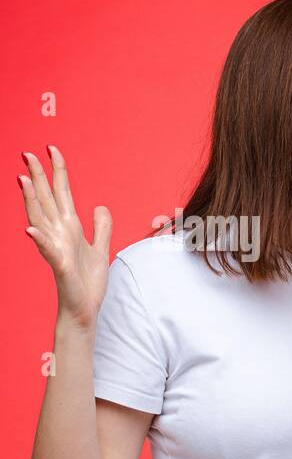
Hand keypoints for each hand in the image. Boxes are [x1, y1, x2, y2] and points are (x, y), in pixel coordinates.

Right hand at [20, 145, 111, 328]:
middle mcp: (59, 234)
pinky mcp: (61, 267)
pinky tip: (31, 230)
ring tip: (21, 180)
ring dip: (30, 201)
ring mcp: (57, 249)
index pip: (61, 193)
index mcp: (70, 228)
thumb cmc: (88, 282)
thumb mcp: (101, 249)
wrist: (84, 309)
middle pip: (46, 200)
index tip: (51, 149)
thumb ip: (102, 228)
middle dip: (37, 177)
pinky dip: (40, 241)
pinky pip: (49, 252)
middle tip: (27, 153)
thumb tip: (101, 205)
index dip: (57, 171)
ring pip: (40, 219)